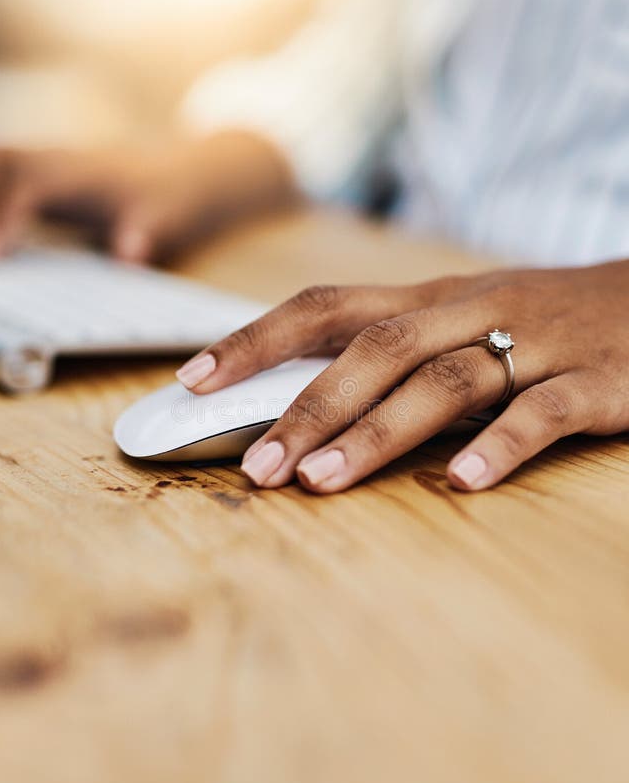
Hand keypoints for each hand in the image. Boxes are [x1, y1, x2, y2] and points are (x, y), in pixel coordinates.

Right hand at [0, 131, 294, 262]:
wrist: (175, 172)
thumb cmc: (166, 199)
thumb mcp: (164, 218)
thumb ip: (145, 233)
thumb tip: (132, 254)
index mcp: (80, 172)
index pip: (29, 184)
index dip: (4, 214)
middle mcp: (53, 158)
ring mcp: (39, 159)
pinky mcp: (32, 170)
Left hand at [175, 263, 628, 491]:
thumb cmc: (540, 319)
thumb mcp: (460, 319)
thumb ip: (393, 353)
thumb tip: (299, 400)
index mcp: (430, 299)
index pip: (326, 306)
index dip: (256, 337)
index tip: (193, 379)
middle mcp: (472, 311)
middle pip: (377, 347)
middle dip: (309, 404)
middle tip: (259, 466)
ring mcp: (536, 343)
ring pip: (446, 380)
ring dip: (379, 431)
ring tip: (323, 481)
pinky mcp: (596, 380)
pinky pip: (543, 412)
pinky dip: (501, 445)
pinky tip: (463, 484)